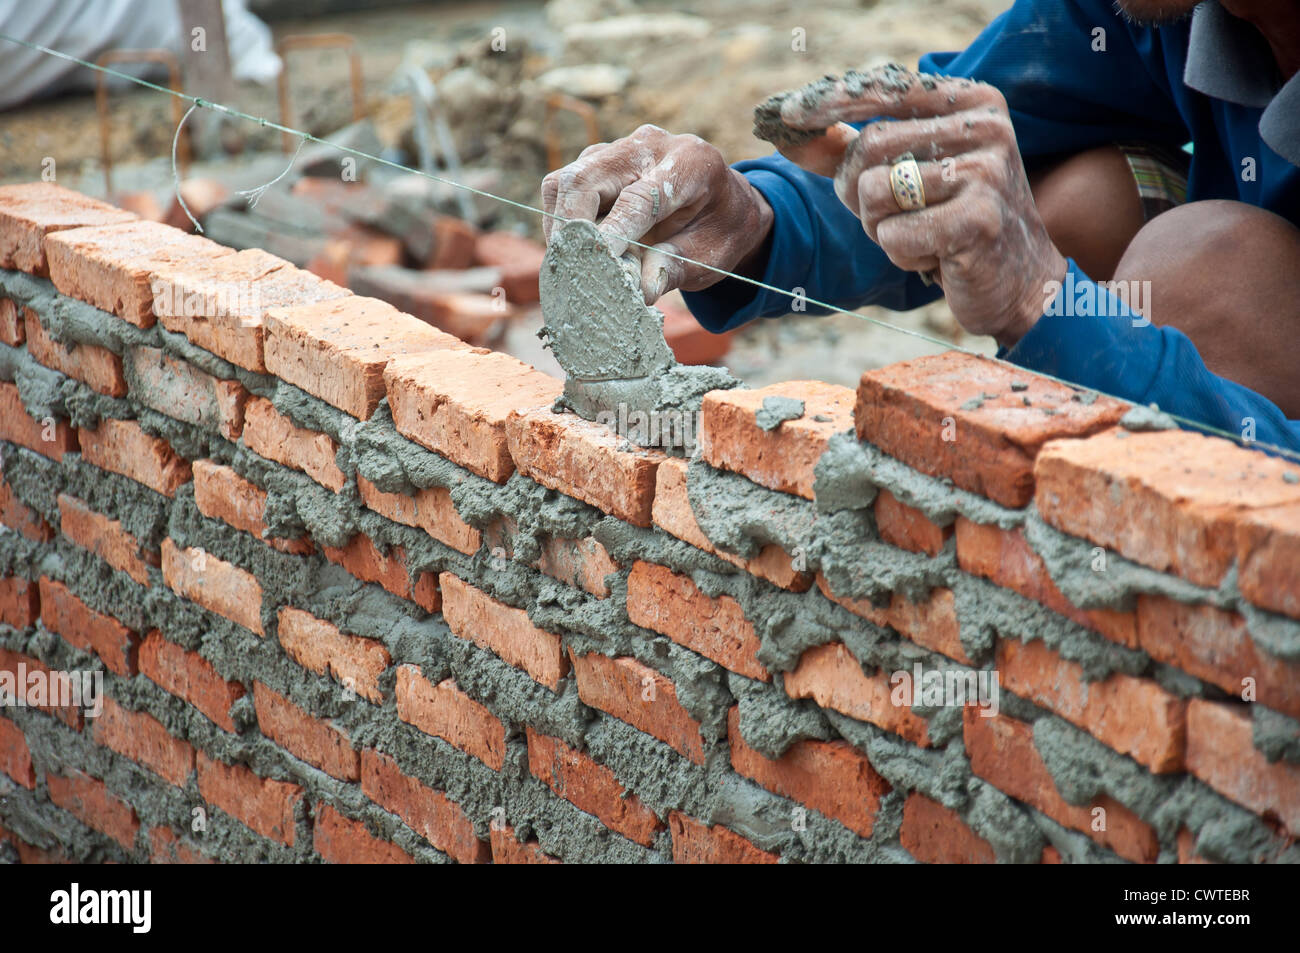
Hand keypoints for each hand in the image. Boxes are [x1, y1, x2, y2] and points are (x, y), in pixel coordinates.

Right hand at [541, 124, 773, 303]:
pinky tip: (573, 252)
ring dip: (560, 227)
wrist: (723, 207)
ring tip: (569, 264)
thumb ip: (675, 267)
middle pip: (587, 178)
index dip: (615, 232)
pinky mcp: (597, 163)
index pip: (640, 197)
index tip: (600, 264)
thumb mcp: (709, 255)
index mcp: (691, 163)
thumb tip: (639, 291)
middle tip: (570, 269)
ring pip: (566, 181)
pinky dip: (560, 223)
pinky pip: (562, 189)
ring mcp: (619, 151)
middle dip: (571, 227)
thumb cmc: (718, 232)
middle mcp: (650, 146)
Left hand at [775, 68, 1067, 348]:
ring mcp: (986, 171)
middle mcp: (984, 126)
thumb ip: (852, 149)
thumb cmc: (952, 225)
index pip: (884, 89)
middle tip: (893, 218)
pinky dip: (902, 256)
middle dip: (858, 194)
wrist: (1021, 284)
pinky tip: (938, 258)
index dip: (831, 102)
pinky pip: (894, 236)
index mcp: (970, 101)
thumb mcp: (907, 176)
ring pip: (874, 193)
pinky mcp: (979, 220)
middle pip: (867, 146)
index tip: (785, 115)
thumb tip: (790, 130)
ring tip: (922, 236)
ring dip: (880, 228)